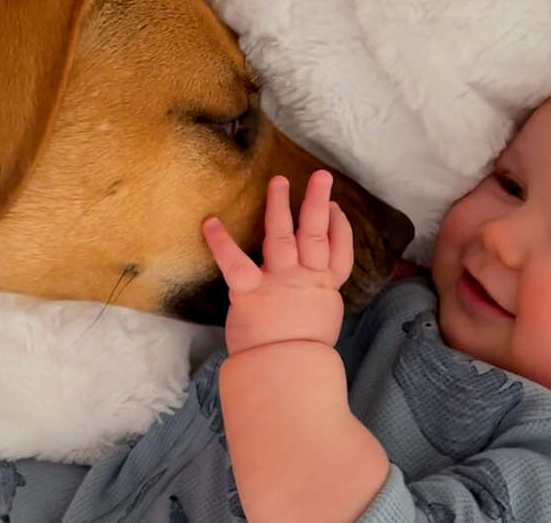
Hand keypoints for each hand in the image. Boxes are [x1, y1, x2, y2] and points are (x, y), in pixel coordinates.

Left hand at [202, 170, 353, 354]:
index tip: (336, 209)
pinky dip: (221, 242)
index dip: (340, 229)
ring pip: (283, 236)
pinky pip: (235, 261)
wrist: (286, 372)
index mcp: (324, 290)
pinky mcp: (250, 290)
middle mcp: (306, 279)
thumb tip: (310, 303)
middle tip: (321, 176)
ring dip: (280, 207)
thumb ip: (316, 306)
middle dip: (318, 202)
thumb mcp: (320, 327)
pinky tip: (210, 222)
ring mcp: (279, 281)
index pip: (339, 253)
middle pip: (317, 233)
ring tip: (279, 181)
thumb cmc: (302, 357)